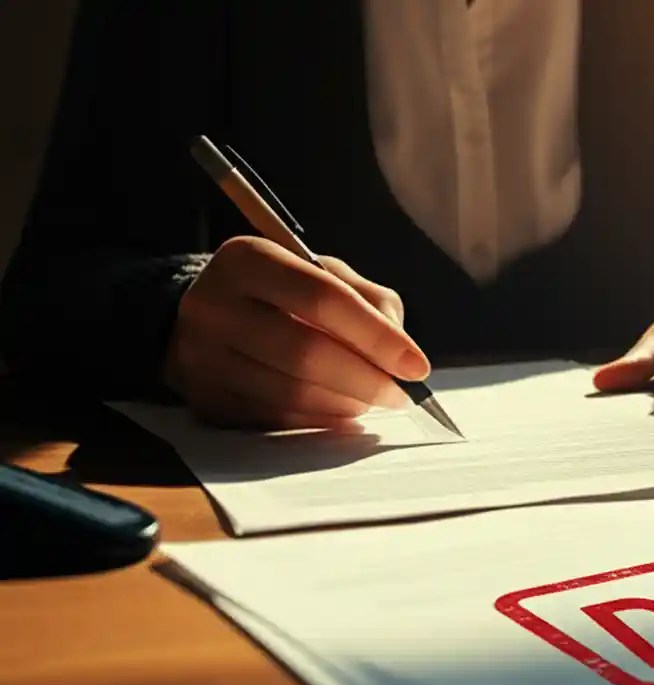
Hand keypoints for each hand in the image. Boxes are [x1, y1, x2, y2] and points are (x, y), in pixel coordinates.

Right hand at [162, 236, 429, 428]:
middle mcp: (214, 304)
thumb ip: (370, 301)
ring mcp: (201, 355)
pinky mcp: (203, 397)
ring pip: (290, 393)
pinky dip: (318, 421)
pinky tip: (341, 413)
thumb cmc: (282, 292)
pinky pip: (273, 420)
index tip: (417, 366)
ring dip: (345, 404)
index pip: (323, 298)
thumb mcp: (324, 273)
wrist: (210, 316)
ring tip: (371, 400)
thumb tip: (400, 351)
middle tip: (401, 394)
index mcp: (249, 258)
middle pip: (305, 353)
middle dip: (366, 379)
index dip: (377, 336)